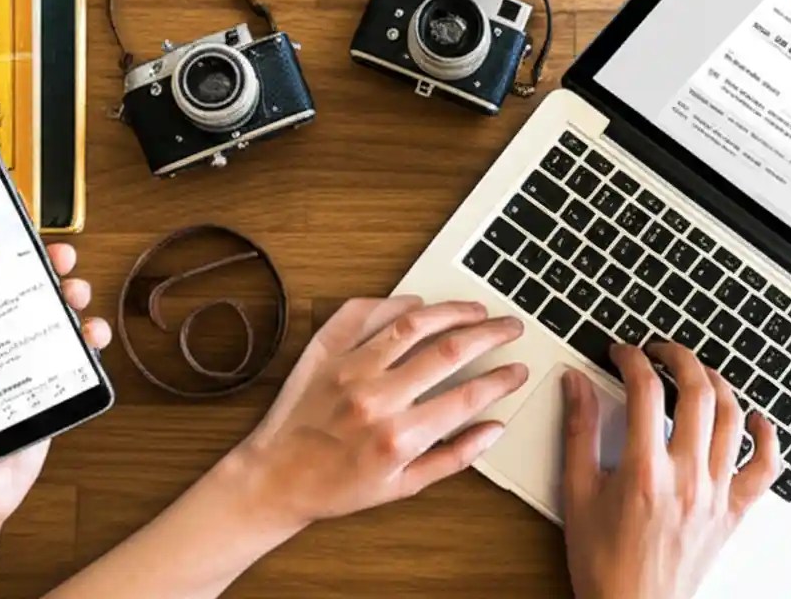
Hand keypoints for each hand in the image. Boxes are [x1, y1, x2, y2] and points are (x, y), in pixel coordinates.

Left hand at [0, 243, 112, 525]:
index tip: (10, 234)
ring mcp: (26, 368)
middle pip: (27, 296)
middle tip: (59, 256)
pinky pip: (78, 360)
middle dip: (47, 269)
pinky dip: (91, 342)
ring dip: (73, 299)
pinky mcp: (52, 390)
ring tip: (77, 292)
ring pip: (57, 321)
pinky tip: (91, 335)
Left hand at [234, 297, 530, 526]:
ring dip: (450, 310)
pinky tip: (415, 304)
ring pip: (411, 323)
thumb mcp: (402, 487)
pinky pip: (362, 313)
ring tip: (473, 309)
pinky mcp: (324, 352)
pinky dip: (392, 303)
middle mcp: (375, 397)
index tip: (517, 370)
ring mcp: (348, 369)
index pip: (468, 396)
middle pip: (449, 350)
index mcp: (398, 436)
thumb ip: (453, 458)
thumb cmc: (335, 487)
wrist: (274, 478)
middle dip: (489, 334)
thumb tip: (493, 429)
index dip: (501, 380)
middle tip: (509, 326)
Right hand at [562, 343, 780, 598]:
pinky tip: (755, 420)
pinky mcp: (732, 512)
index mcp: (645, 470)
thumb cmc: (603, 562)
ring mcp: (715, 493)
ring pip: (732, 419)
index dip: (632, 359)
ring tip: (697, 372)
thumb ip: (579, 432)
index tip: (622, 353)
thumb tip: (576, 387)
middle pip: (698, 392)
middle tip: (661, 349)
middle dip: (679, 356)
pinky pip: (764, 469)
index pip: (645, 390)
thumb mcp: (577, 492)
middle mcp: (687, 477)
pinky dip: (765, 438)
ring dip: (717, 384)